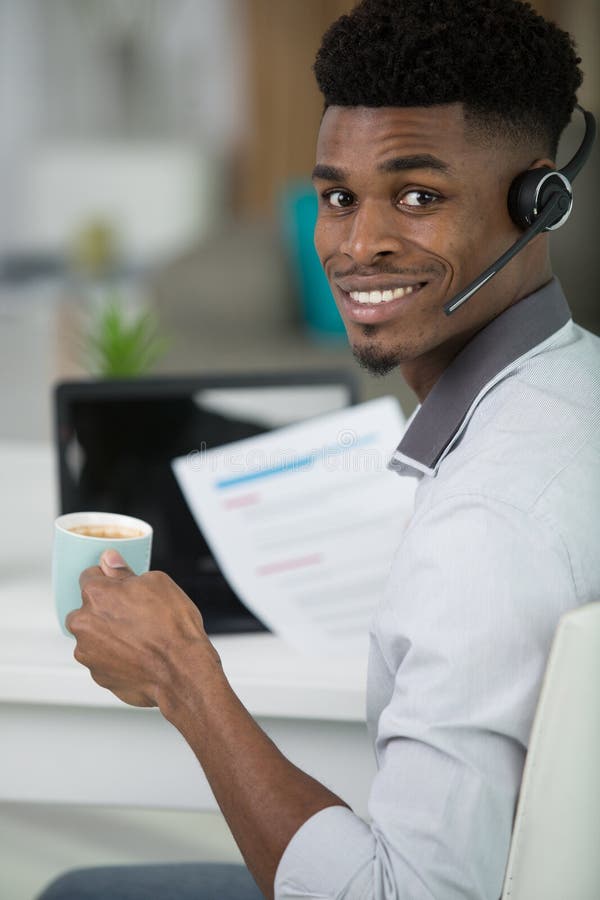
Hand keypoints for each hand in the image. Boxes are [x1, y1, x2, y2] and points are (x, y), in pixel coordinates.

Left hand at [67, 550, 213, 708]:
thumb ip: (125, 572)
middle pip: (86, 610)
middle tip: (133, 614)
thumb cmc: (173, 627)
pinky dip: (116, 657)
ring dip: (108, 636)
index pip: (89, 577)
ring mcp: (89, 653)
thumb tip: (110, 561)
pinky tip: (139, 655)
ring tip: (139, 638)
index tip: (119, 586)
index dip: (108, 580)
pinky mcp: (99, 676)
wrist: (182, 670)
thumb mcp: (156, 583)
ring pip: (93, 638)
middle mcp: (84, 624)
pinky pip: (103, 660)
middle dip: (104, 610)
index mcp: (96, 595)